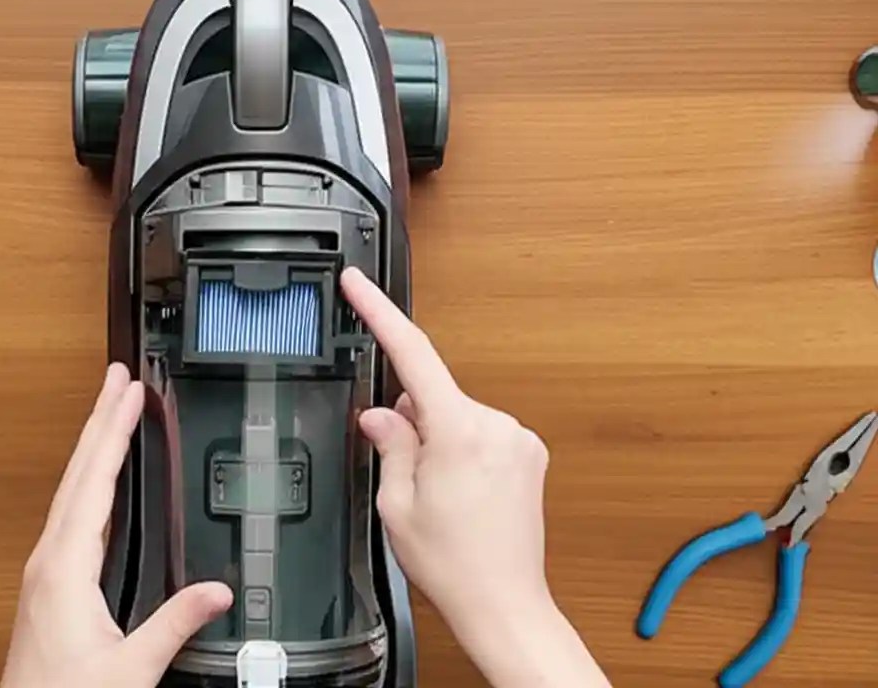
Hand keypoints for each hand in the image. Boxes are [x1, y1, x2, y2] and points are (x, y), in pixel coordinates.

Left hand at [0, 364, 233, 687]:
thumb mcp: (130, 668)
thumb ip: (174, 624)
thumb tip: (217, 591)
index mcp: (64, 568)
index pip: (93, 482)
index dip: (112, 431)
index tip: (126, 390)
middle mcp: (47, 561)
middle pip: (76, 474)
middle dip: (98, 421)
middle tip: (116, 378)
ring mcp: (43, 572)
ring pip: (69, 492)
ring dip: (91, 448)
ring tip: (111, 414)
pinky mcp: (46, 586)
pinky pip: (68, 516)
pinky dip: (87, 483)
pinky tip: (99, 482)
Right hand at [340, 267, 610, 687]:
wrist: (504, 604)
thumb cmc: (453, 565)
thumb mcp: (397, 505)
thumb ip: (389, 445)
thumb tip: (381, 413)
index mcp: (458, 432)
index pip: (412, 353)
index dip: (380, 313)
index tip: (357, 283)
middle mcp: (496, 425)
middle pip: (433, 394)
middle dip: (410, 421)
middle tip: (406, 479)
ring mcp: (519, 438)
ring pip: (456, 415)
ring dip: (437, 440)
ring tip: (439, 498)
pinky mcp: (530, 452)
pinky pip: (481, 432)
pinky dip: (462, 450)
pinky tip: (462, 495)